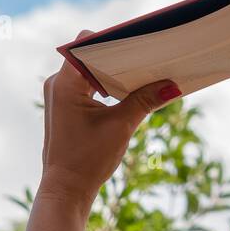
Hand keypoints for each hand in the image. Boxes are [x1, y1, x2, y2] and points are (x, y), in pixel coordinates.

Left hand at [38, 31, 180, 211]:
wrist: (66, 191)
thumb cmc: (88, 161)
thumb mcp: (121, 126)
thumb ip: (145, 100)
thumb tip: (172, 85)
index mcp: (65, 83)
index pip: (87, 43)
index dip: (113, 39)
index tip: (138, 41)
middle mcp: (57, 84)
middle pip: (89, 55)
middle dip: (118, 56)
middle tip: (146, 56)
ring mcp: (59, 95)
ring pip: (89, 70)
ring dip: (112, 71)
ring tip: (140, 72)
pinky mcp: (64, 106)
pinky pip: (86, 84)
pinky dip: (105, 84)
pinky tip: (126, 91)